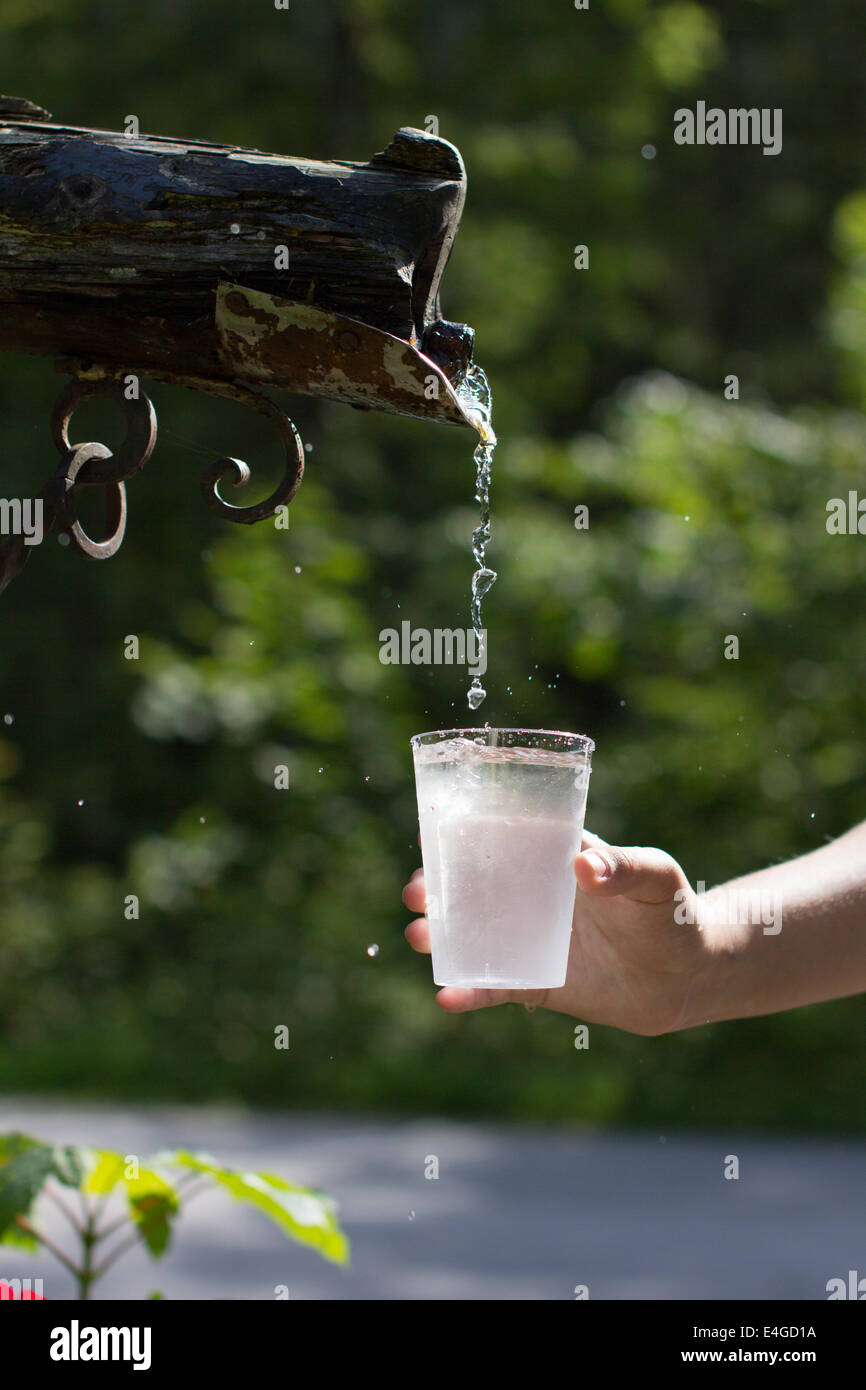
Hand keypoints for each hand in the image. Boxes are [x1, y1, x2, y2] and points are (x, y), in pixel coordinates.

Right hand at [403, 831, 710, 1034]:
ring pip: (470, 936)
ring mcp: (527, 941)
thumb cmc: (671, 912)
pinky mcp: (534, 983)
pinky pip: (494, 987)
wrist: (687, 975)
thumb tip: (586, 867)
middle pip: (468, 888)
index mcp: (550, 859)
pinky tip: (448, 998)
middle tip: (415, 892)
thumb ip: (625, 867)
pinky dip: (470, 993)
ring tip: (418, 938)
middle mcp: (529, 897)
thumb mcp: (656, 878)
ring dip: (438, 937)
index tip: (426, 834)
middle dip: (433, 887)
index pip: (497, 839)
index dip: (458, 836)